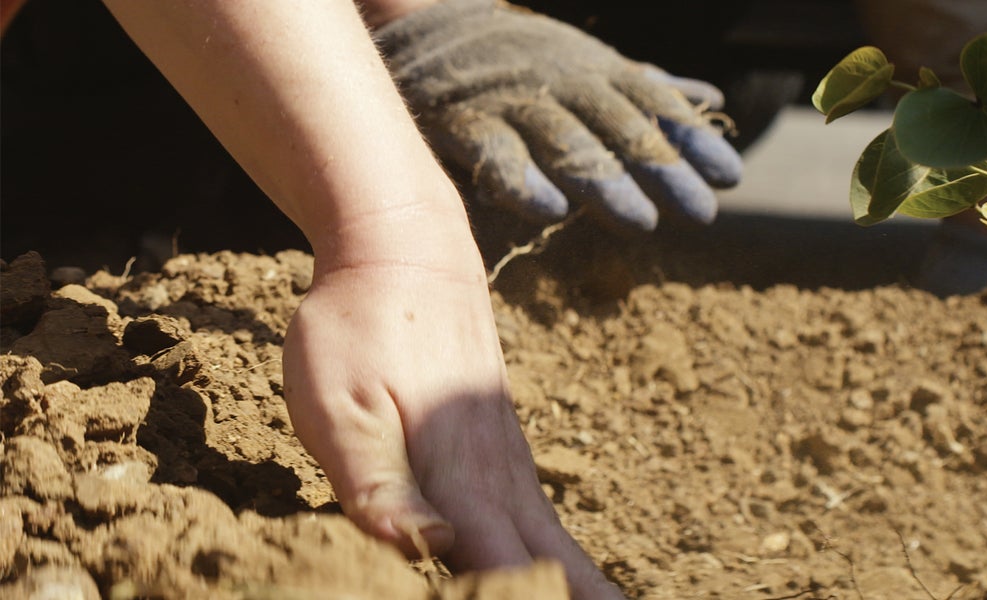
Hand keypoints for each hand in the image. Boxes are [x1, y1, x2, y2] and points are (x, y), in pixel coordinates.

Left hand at [282, 259, 622, 598]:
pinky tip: (574, 576)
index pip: (505, 574)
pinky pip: (543, 520)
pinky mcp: (503, 452)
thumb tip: (426, 546)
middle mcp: (499, 479)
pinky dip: (568, 558)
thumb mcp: (338, 408)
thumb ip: (377, 484)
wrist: (410, 252)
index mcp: (461, 480)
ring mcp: (508, 464)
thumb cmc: (362, 328)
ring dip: (586, 586)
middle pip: (555, 566)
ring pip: (557, 543)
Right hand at [375, 0, 741, 234]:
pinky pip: (493, 151)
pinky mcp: (459, 121)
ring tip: (643, 223)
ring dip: (604, 181)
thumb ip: (649, 87)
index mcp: (594, 71)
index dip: (690, 138)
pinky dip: (520, 179)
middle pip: (617, 126)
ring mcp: (509, 100)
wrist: (421, 29)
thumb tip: (714, 100)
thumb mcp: (589, 67)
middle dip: (662, 169)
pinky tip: (551, 211)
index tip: (730, 177)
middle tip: (702, 213)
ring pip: (563, 140)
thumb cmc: (521, 62)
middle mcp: (558, 82)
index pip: (653, 103)